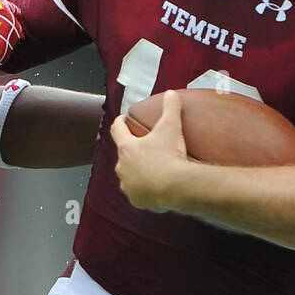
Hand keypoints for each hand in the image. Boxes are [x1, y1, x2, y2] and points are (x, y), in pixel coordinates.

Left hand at [108, 90, 191, 211]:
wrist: (177, 187)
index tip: (122, 119)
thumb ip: (170, 108)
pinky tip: (154, 187)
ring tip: (151, 169)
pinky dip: (144, 190)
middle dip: (132, 151)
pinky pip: (138, 194)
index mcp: (127, 148)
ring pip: (129, 176)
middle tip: (145, 147)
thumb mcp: (172, 127)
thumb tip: (171, 94)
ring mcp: (128, 185)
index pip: (117, 130)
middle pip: (123, 155)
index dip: (120, 122)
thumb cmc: (171, 156)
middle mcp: (122, 167)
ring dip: (136, 172)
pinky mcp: (137, 200)